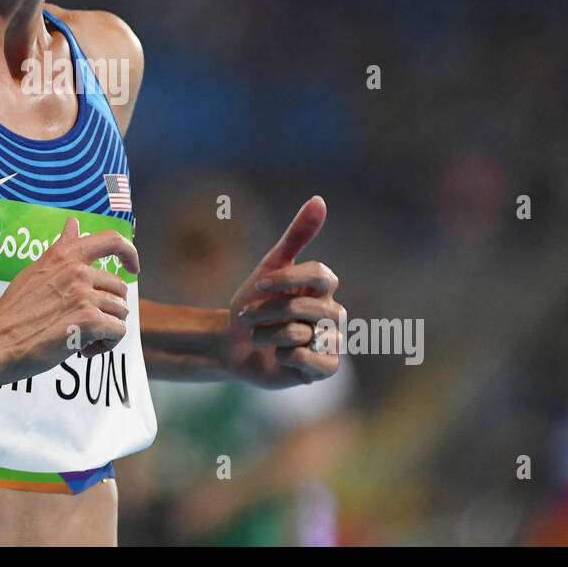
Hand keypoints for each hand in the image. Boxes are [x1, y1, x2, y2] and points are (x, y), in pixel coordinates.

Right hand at [0, 216, 139, 383]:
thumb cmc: (11, 312)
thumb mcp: (35, 270)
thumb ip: (60, 249)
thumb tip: (73, 223)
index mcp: (65, 255)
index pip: (112, 239)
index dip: (129, 253)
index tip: (132, 269)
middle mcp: (77, 270)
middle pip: (120, 288)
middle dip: (109, 310)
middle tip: (85, 326)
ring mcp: (84, 294)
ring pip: (121, 312)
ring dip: (107, 330)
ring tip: (83, 339)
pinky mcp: (88, 320)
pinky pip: (118, 332)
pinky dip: (106, 345)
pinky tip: (84, 350)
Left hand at [220, 195, 342, 387]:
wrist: (233, 344)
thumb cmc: (254, 303)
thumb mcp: (269, 267)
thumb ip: (296, 237)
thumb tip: (319, 199)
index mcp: (323, 287)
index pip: (320, 273)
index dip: (286, 279)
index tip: (258, 284)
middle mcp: (334, 313)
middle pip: (305, 306)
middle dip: (267, 311)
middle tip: (248, 317)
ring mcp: (332, 341)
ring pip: (303, 334)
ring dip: (269, 335)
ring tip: (260, 337)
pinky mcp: (324, 367)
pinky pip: (311, 360)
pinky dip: (285, 356)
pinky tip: (278, 356)